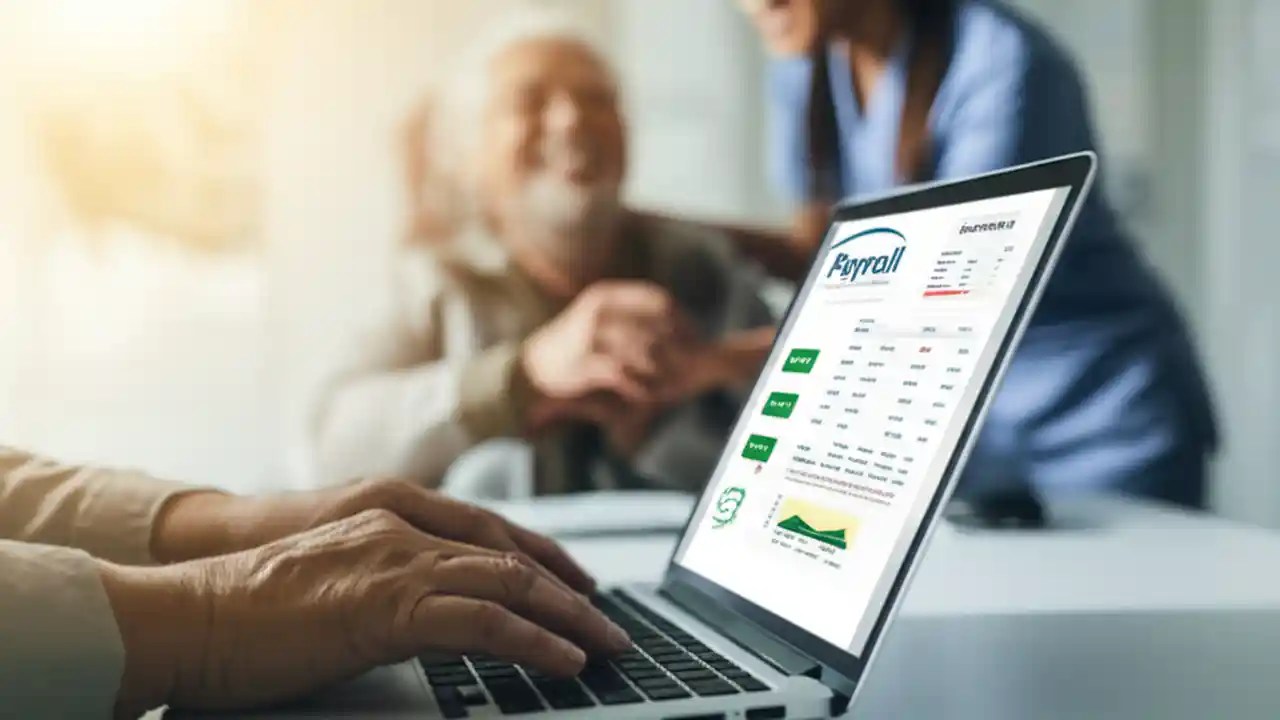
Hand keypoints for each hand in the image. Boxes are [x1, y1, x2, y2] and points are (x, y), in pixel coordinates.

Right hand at [103, 510, 630, 716]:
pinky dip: (534, 641)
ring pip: (509, 581)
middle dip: (569, 589)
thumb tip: (426, 613)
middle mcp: (402, 528)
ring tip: (606, 646)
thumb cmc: (247, 608)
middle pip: (511, 553)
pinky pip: (483, 621)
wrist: (188, 612)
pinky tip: (564, 661)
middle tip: (610, 622)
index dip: (543, 556)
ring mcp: (396, 562)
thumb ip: (384, 580)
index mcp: (389, 515)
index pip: (488, 531)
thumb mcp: (332, 580)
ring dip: (568, 617)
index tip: (578, 584)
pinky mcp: (388, 606)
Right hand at [519, 281, 695, 431]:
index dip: (682, 319)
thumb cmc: (572, 349)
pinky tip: (644, 397)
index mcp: (607, 294)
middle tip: (690, 368)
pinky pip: (623, 374)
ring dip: (660, 372)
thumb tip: (674, 325)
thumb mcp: (600, 321)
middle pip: (657, 324)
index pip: (659, 299)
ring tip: (668, 387)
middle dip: (677, 349)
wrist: (532, 370)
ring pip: (644, 350)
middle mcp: (600, 308)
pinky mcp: (584, 360)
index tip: (696, 339)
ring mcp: (591, 332)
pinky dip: (638, 388)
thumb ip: (631, 318)